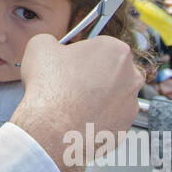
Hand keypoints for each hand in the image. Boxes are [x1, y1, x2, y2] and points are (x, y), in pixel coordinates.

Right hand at [9, 34, 142, 171]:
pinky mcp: (125, 128)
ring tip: (71, 105)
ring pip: (112, 97)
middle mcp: (132, 76)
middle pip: (110, 71)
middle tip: (69, 85)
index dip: (80, 56)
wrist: (53, 131)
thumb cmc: (50, 88)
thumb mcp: (40, 46)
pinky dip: (96, 120)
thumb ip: (51, 40)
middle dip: (92, 77)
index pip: (99, 47)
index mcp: (116, 50)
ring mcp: (131, 105)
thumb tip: (52, 46)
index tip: (69, 64)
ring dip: (96, 99)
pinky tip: (77, 120)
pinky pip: (110, 119)